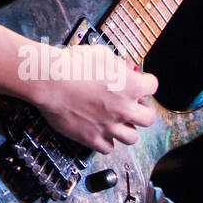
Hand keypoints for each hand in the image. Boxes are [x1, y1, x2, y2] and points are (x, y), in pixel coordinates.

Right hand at [26, 45, 157, 153]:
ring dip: (127, 129)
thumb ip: (117, 64)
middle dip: (142, 111)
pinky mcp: (92, 138)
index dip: (146, 83)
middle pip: (148, 118)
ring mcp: (110, 126)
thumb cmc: (71, 64)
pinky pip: (108, 148)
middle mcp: (125, 108)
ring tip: (117, 122)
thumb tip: (122, 69)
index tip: (139, 84)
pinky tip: (101, 132)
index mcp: (131, 85)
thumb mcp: (101, 54)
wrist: (49, 80)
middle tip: (132, 106)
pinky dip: (107, 142)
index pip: (153, 86)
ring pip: (132, 138)